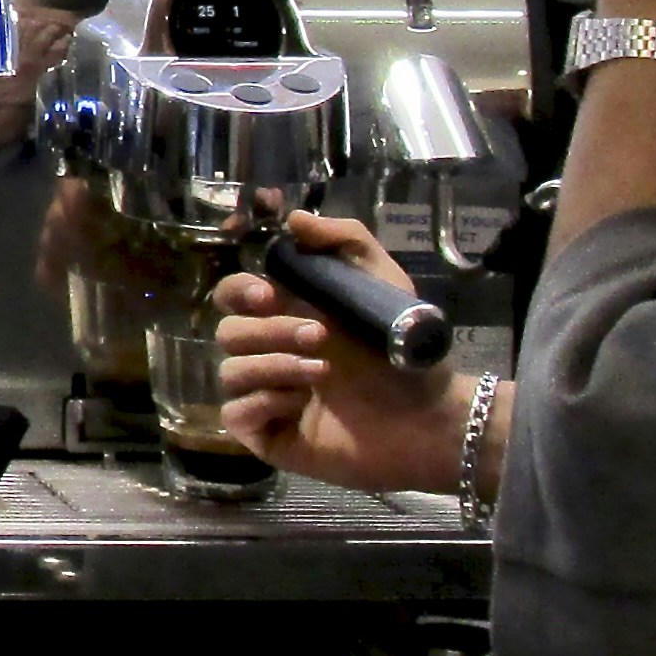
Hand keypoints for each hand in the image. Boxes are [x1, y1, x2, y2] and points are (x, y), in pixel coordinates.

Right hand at [212, 212, 466, 496]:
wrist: (428, 417)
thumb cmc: (404, 353)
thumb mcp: (383, 282)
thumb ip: (345, 239)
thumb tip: (293, 219)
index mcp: (286, 316)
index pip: (232, 297)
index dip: (237, 291)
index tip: (268, 294)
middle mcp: (269, 354)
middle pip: (228, 333)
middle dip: (270, 331)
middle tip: (320, 336)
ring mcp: (266, 396)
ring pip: (230, 372)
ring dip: (273, 366)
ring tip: (323, 372)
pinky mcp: (269, 435)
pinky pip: (235, 414)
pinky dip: (263, 402)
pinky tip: (300, 404)